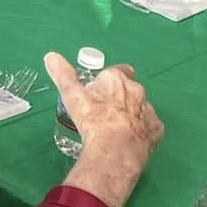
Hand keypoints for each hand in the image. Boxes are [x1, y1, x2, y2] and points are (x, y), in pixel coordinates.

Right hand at [45, 51, 162, 175]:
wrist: (115, 150)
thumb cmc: (92, 119)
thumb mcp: (71, 95)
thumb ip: (62, 74)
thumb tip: (50, 56)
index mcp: (117, 79)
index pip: (115, 71)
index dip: (105, 81)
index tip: (96, 92)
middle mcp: (136, 91)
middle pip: (128, 88)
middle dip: (118, 96)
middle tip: (103, 111)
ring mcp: (148, 111)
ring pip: (140, 107)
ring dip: (130, 113)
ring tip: (115, 128)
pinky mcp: (156, 131)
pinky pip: (149, 127)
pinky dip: (140, 130)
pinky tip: (129, 139)